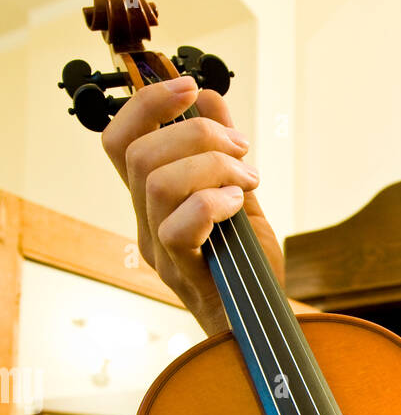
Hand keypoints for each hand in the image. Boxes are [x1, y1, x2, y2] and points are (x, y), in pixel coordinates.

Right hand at [101, 76, 282, 336]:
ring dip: (213, 166)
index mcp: (152, 201)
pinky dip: (212, 202)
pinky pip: (178, 226)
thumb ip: (223, 152)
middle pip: (141, 154)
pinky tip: (238, 204)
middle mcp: (146, 223)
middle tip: (242, 152)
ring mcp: (159, 249)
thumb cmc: (250, 270)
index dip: (147, 104)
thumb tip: (211, 97)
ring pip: (158, 183)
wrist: (265, 326)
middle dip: (198, 134)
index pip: (120, 141)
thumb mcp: (239, 198)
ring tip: (246, 181)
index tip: (190, 87)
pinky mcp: (182, 272)